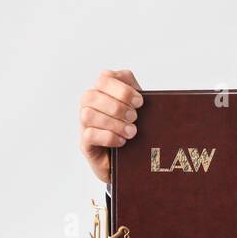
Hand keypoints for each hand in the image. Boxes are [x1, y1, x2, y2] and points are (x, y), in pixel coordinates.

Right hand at [79, 69, 144, 183]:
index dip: (122, 89)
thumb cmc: (133, 129)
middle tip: (134, 117)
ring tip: (131, 132)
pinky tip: (122, 141)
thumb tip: (152, 95)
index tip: (140, 102)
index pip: (104, 78)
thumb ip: (139, 96)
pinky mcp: (85, 143)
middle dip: (116, 106)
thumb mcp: (139, 110)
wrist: (129, 159)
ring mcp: (84, 124)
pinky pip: (89, 135)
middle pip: (91, 95)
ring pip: (88, 115)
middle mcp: (90, 105)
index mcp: (104, 91)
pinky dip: (108, 137)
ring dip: (113, 123)